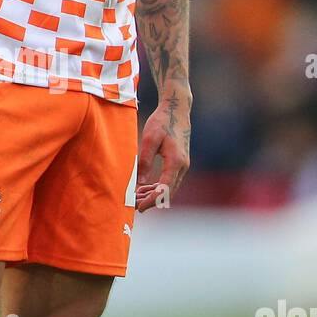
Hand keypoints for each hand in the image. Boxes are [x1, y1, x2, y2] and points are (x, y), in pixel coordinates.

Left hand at [135, 90, 190, 211]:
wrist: (177, 109)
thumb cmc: (162, 121)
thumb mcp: (150, 138)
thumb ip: (145, 161)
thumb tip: (139, 183)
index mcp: (176, 161)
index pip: (165, 189)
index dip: (152, 200)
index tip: (139, 208)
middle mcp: (182, 166)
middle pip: (168, 192)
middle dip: (151, 201)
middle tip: (133, 206)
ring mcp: (183, 165)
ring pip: (169, 188)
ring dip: (153, 194)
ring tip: (135, 198)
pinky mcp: (180, 163)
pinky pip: (169, 180)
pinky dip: (158, 186)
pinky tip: (144, 188)